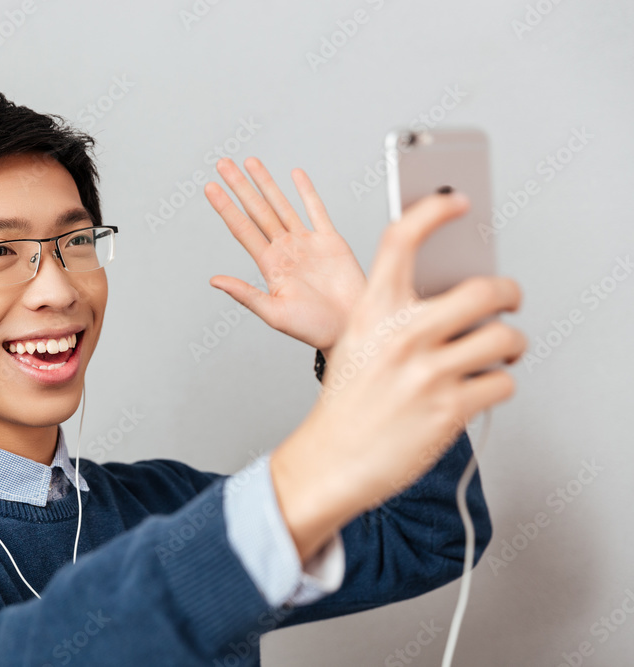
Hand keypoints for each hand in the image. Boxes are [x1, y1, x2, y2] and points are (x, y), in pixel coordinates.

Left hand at [204, 157, 366, 352]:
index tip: (210, 188)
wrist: (350, 328)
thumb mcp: (274, 313)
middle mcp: (285, 250)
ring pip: (281, 205)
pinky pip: (316, 210)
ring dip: (266, 183)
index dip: (226, 207)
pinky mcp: (330, 241)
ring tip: (250, 162)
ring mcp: (307, 243)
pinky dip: (306, 192)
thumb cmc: (314, 328)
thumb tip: (215, 281)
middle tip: (223, 164)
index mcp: (270, 266)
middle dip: (239, 186)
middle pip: (257, 210)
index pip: (242, 228)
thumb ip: (245, 294)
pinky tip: (295, 175)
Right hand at [268, 191, 526, 560]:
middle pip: (485, 289)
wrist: (332, 460)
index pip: (402, 240)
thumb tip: (457, 289)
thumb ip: (398, 313)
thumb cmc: (348, 401)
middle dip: (510, 293)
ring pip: (506, 339)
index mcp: (372, 311)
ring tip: (500, 351)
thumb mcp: (359, 343)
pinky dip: (498, 385)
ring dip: (511, 346)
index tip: (458, 201)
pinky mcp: (449, 409)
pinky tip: (479, 388)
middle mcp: (401, 335)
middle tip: (508, 298)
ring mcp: (427, 372)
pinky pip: (503, 382)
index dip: (434, 210)